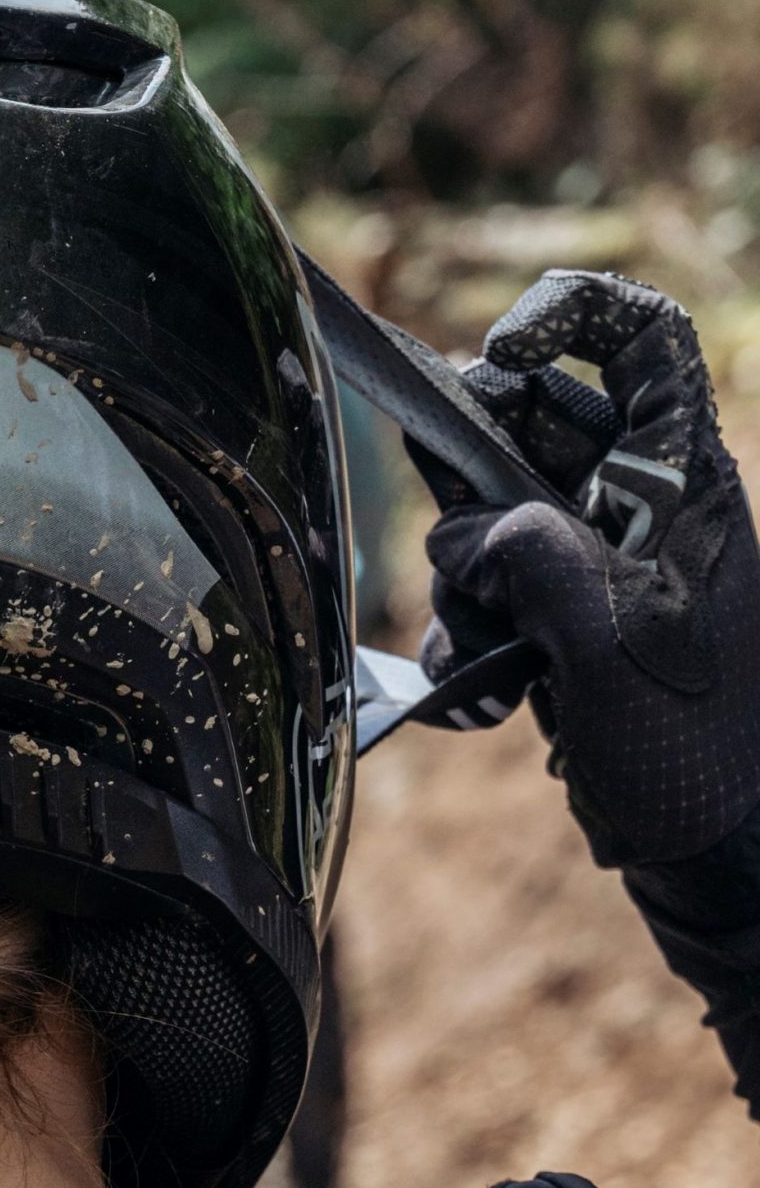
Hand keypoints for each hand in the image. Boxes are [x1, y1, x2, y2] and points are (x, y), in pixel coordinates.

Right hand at [411, 271, 759, 865]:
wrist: (725, 870)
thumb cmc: (697, 754)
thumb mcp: (610, 637)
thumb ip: (526, 550)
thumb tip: (462, 534)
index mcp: (684, 483)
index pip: (641, 339)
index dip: (566, 317)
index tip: (497, 356)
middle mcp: (641, 508)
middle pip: (532, 421)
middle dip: (472, 476)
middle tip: (467, 546)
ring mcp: (600, 567)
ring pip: (489, 510)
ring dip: (462, 575)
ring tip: (490, 650)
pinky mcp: (564, 624)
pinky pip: (484, 590)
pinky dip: (463, 636)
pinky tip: (484, 700)